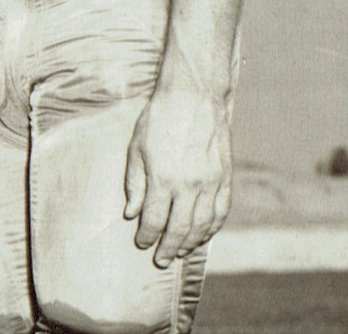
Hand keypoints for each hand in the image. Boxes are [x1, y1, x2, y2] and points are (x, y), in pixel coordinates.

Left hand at [124, 84, 233, 267]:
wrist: (193, 98)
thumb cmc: (158, 120)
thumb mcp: (136, 148)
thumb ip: (134, 183)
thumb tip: (132, 213)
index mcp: (163, 178)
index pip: (154, 219)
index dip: (147, 236)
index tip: (141, 243)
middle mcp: (189, 185)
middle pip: (180, 229)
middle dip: (168, 247)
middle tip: (160, 260)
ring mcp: (211, 182)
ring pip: (203, 225)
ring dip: (191, 242)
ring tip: (179, 251)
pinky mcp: (225, 177)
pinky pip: (221, 211)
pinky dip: (212, 228)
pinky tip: (203, 235)